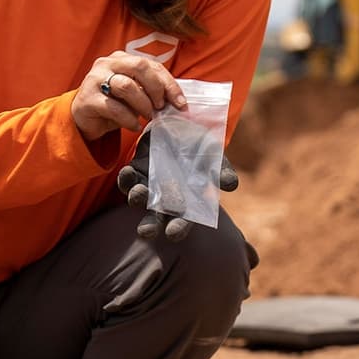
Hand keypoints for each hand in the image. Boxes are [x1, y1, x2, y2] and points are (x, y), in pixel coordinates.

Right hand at [71, 54, 186, 142]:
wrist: (83, 118)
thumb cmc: (113, 104)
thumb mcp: (134, 94)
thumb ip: (151, 90)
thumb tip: (177, 101)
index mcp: (122, 58)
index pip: (151, 64)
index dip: (169, 83)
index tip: (180, 102)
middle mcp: (107, 64)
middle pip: (139, 66)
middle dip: (156, 88)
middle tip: (160, 107)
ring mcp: (94, 79)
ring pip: (126, 86)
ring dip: (143, 104)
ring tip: (148, 116)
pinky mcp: (87, 99)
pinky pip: (114, 108)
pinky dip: (129, 119)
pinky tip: (134, 125)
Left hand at [117, 130, 239, 240]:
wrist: (180, 125)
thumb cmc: (201, 146)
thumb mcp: (214, 156)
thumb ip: (221, 171)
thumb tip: (232, 185)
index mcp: (187, 202)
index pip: (184, 221)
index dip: (179, 227)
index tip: (173, 233)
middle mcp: (165, 199)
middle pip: (157, 217)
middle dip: (151, 225)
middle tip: (146, 232)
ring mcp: (148, 186)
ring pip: (139, 198)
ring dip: (137, 197)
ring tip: (138, 194)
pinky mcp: (135, 170)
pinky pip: (127, 179)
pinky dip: (126, 177)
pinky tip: (127, 172)